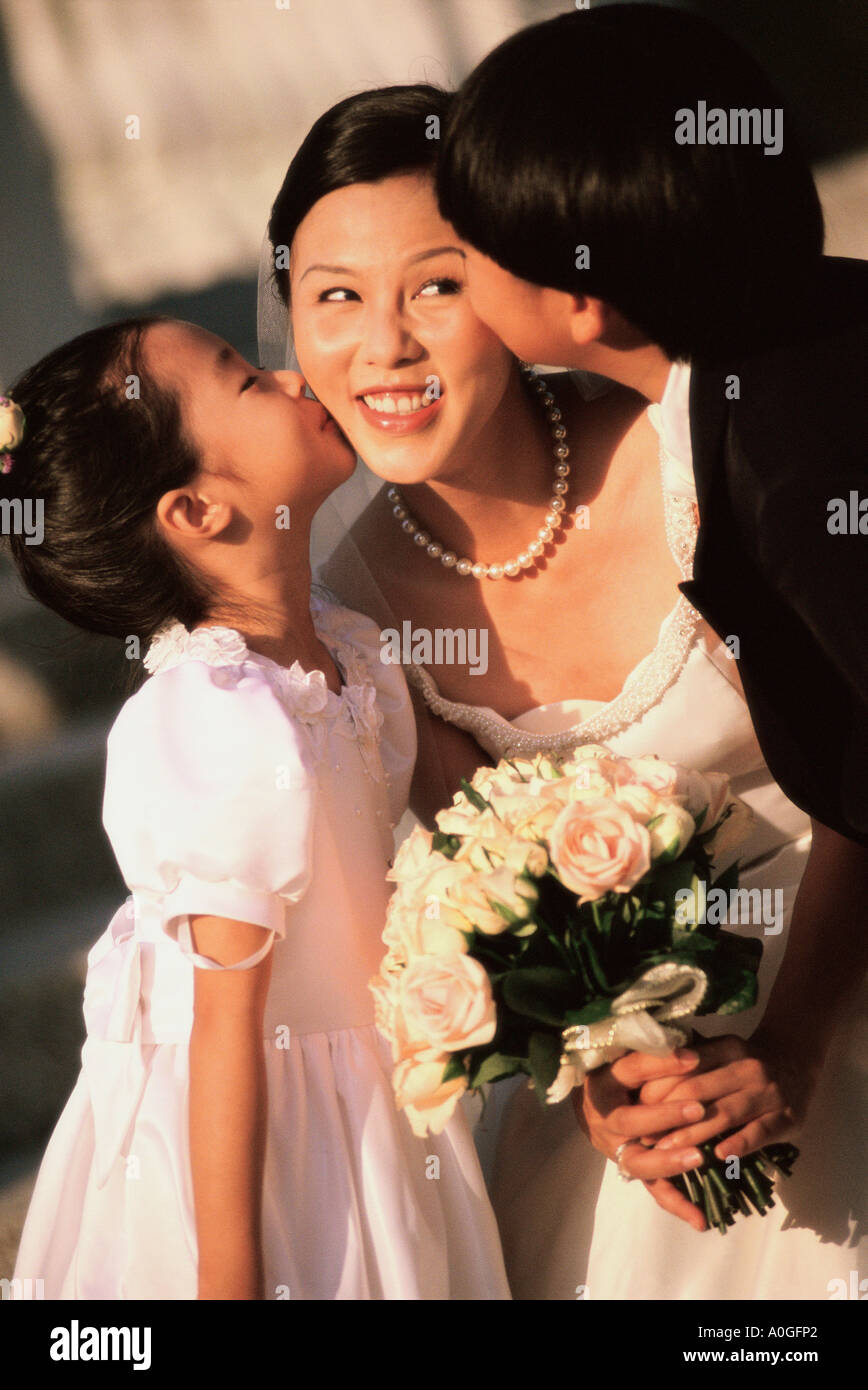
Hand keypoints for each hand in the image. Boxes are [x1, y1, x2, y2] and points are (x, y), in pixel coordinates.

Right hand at [574, 1048, 713, 1231]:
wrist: (589, 1102)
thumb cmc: (615, 1070)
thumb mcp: (624, 1053)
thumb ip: (652, 1050)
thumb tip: (688, 1046)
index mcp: (602, 1082)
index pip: (630, 1070)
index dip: (659, 1063)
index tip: (693, 1057)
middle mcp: (604, 1119)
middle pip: (629, 1120)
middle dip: (665, 1115)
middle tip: (697, 1108)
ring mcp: (617, 1149)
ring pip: (639, 1161)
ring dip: (669, 1161)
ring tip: (698, 1159)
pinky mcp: (631, 1168)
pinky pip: (652, 1189)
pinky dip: (676, 1204)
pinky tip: (700, 1219)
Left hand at [636, 1030, 816, 1159]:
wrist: (797, 1059)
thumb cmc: (746, 1060)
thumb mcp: (722, 1049)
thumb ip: (691, 1060)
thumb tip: (644, 1078)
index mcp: (728, 1047)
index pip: (686, 1067)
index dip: (658, 1088)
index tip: (637, 1107)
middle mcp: (748, 1067)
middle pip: (700, 1091)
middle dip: (668, 1115)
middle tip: (643, 1135)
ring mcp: (769, 1093)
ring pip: (725, 1114)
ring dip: (693, 1134)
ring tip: (667, 1150)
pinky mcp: (787, 1117)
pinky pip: (759, 1132)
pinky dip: (739, 1144)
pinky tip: (719, 1156)